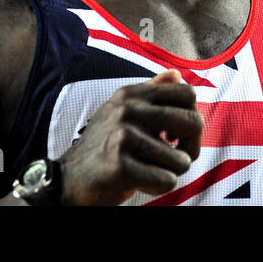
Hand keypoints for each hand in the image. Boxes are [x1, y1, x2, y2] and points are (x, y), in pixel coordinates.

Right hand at [58, 69, 203, 205]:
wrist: (69, 179)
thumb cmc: (104, 146)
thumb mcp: (122, 111)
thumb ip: (151, 92)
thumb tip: (176, 73)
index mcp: (131, 94)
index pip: (187, 93)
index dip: (191, 116)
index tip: (175, 135)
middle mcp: (128, 109)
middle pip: (193, 122)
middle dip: (191, 148)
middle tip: (174, 158)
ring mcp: (123, 136)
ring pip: (182, 160)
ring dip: (171, 172)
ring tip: (149, 170)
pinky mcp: (120, 166)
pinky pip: (167, 181)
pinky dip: (158, 187)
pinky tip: (140, 182)